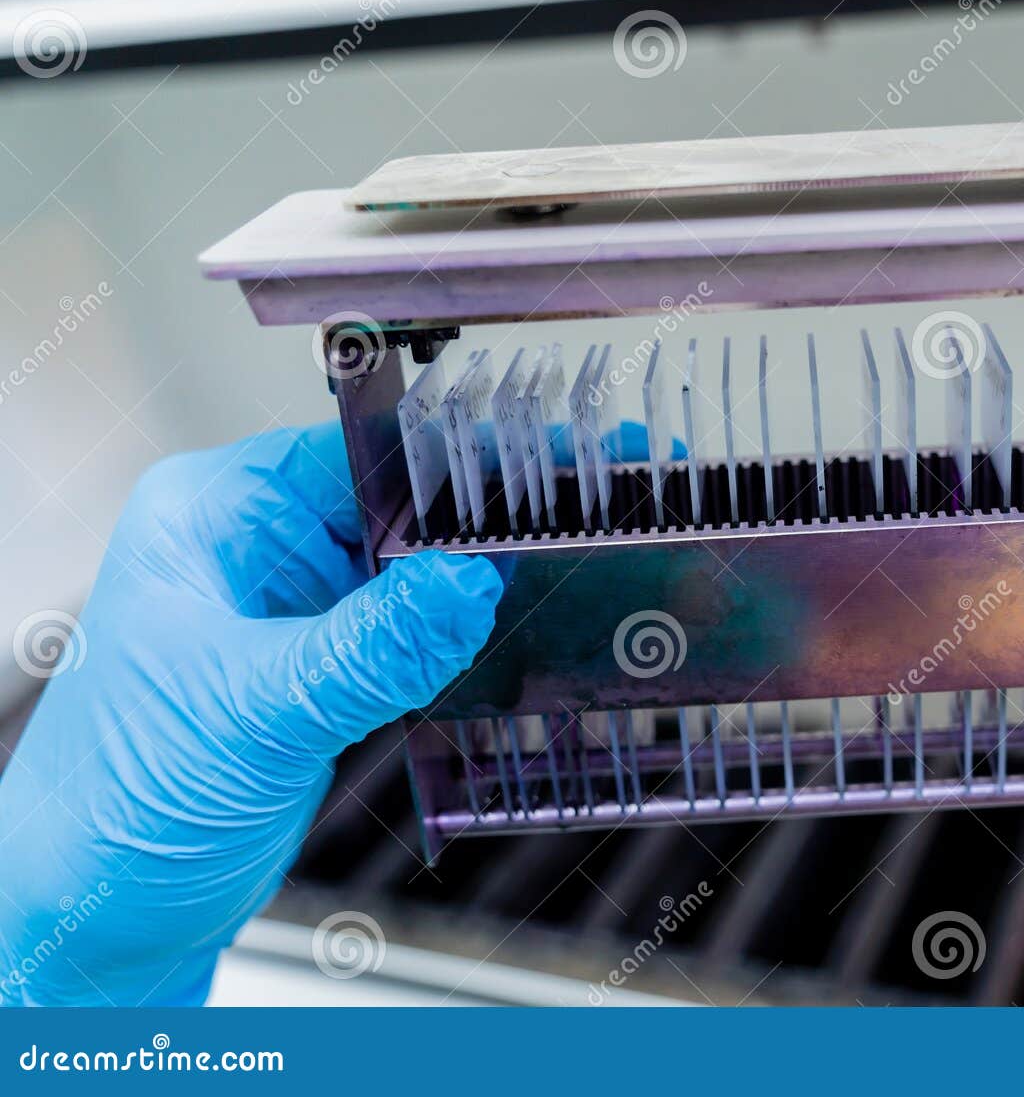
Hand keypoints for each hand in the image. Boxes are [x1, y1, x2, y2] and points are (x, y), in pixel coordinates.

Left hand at [0, 421, 503, 1004]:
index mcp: (213, 515)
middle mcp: (253, 547)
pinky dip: (451, 636)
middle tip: (573, 525)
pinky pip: (406, 628)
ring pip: (408, 568)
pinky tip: (503, 636)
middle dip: (475, 522)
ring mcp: (290, 608)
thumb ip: (375, 646)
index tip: (542, 465)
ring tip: (551, 576)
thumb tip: (470, 583)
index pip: (356, 452)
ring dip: (468, 582)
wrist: (106, 916)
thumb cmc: (121, 804)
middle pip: (394, 503)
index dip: (451, 458)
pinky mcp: (319, 664)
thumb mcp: (261, 711)